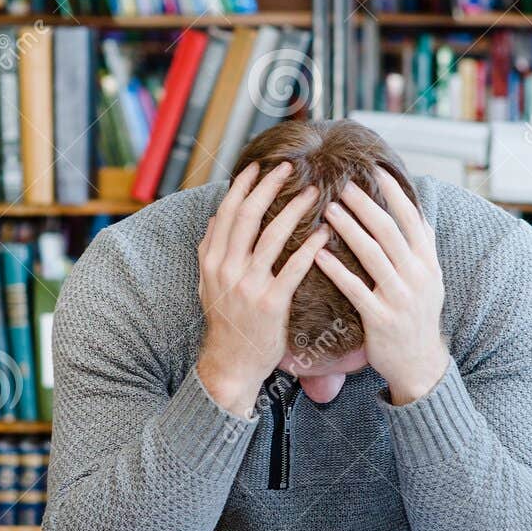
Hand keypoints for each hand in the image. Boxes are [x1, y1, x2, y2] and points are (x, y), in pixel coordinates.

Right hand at [195, 162, 328, 417]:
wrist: (231, 364)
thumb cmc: (225, 323)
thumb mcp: (207, 285)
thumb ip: (209, 251)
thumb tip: (214, 219)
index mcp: (212, 261)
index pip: (226, 213)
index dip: (242, 186)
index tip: (258, 166)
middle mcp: (227, 269)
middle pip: (248, 216)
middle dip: (268, 187)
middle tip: (288, 167)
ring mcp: (248, 286)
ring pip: (272, 236)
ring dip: (293, 210)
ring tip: (312, 192)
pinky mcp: (270, 303)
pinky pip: (293, 268)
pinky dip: (309, 247)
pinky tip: (324, 233)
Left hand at [316, 170, 450, 405]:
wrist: (419, 363)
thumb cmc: (417, 314)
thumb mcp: (429, 278)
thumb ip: (422, 245)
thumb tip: (415, 207)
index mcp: (428, 262)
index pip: (412, 218)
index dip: (394, 192)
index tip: (374, 169)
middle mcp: (417, 276)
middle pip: (388, 231)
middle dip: (365, 204)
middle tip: (342, 183)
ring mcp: (400, 298)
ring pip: (372, 255)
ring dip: (349, 229)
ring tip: (328, 209)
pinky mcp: (380, 319)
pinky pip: (355, 289)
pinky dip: (337, 270)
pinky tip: (318, 254)